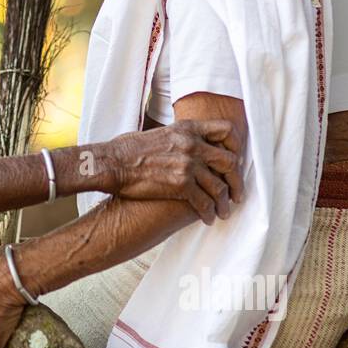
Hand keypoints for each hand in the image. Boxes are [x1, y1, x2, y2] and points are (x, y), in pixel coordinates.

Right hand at [106, 120, 243, 223]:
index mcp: (187, 128)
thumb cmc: (127, 149)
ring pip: (220, 186)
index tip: (234, 160)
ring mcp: (188, 165)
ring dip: (224, 202)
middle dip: (236, 181)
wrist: (111, 163)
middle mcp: (192, 144)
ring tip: (223, 212)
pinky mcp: (180, 185)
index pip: (226, 130)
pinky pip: (205, 202)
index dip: (236, 145)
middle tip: (236, 194)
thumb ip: (178, 137)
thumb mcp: (158, 132)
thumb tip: (186, 143)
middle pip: (230, 161)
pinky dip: (208, 213)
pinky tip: (207, 219)